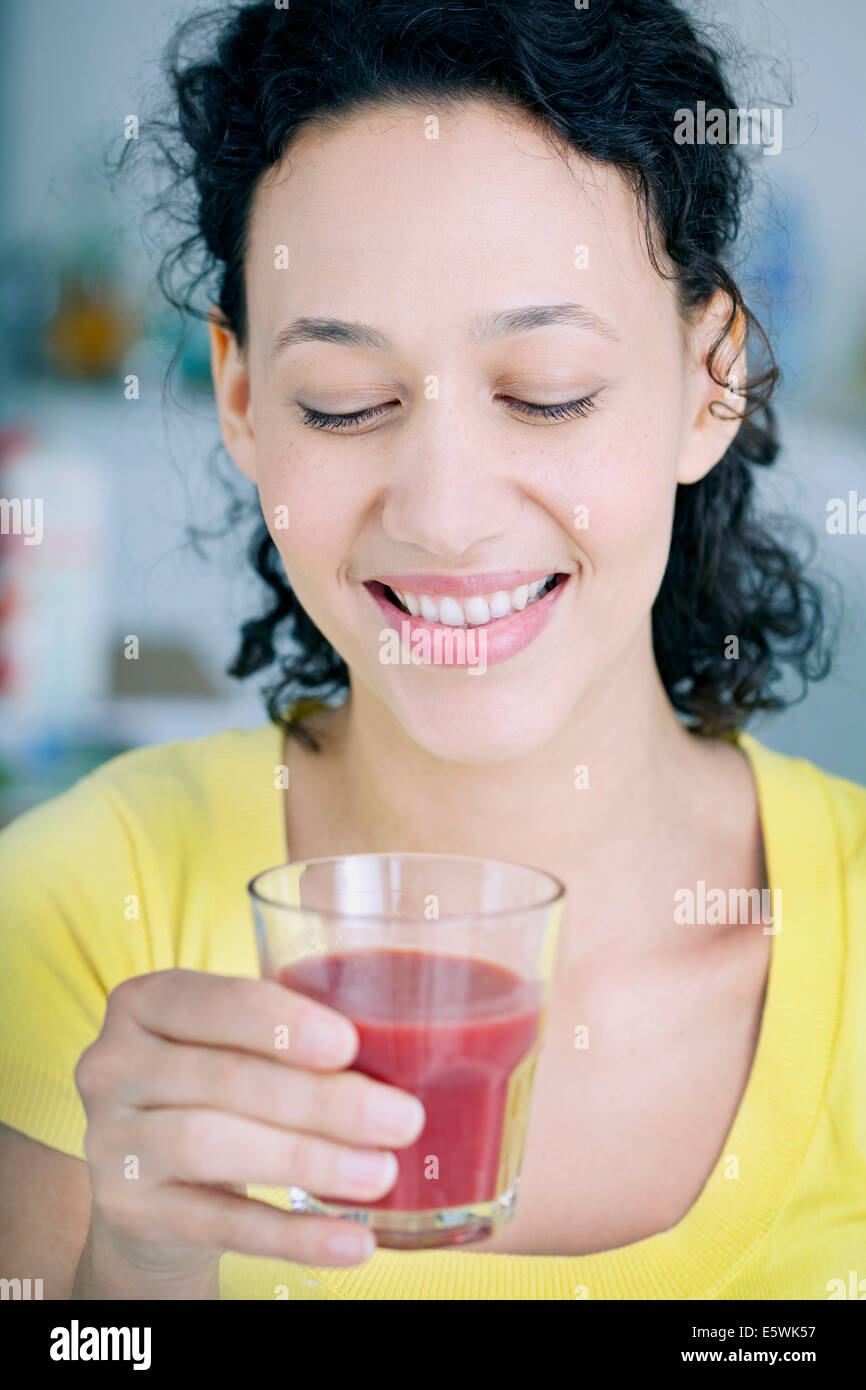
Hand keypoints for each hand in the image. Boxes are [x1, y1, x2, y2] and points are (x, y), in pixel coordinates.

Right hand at [73, 969, 424, 1289]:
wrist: (151, 1178)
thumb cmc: (220, 1085)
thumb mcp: (238, 1044)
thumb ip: (296, 1034)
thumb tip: (410, 1048)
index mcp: (145, 1002)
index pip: (210, 1002)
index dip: (279, 1023)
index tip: (349, 1044)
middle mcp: (113, 1064)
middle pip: (223, 1079)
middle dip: (319, 1100)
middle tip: (400, 1118)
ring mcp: (111, 1140)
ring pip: (211, 1145)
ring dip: (307, 1160)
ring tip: (381, 1173)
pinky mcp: (128, 1211)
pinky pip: (218, 1224)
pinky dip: (292, 1234)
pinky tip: (352, 1239)